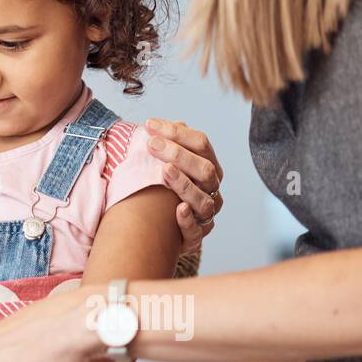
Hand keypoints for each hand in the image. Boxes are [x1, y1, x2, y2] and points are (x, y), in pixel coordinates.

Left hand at [146, 118, 224, 253]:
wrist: (158, 228)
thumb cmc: (161, 189)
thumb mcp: (163, 164)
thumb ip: (163, 146)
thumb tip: (153, 125)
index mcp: (207, 166)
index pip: (201, 143)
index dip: (177, 133)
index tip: (150, 125)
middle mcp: (211, 189)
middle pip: (205, 169)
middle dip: (179, 154)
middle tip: (151, 144)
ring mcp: (205, 214)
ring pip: (203, 200)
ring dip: (184, 184)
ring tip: (165, 171)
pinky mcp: (195, 237)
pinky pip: (196, 231)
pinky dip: (187, 220)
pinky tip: (178, 210)